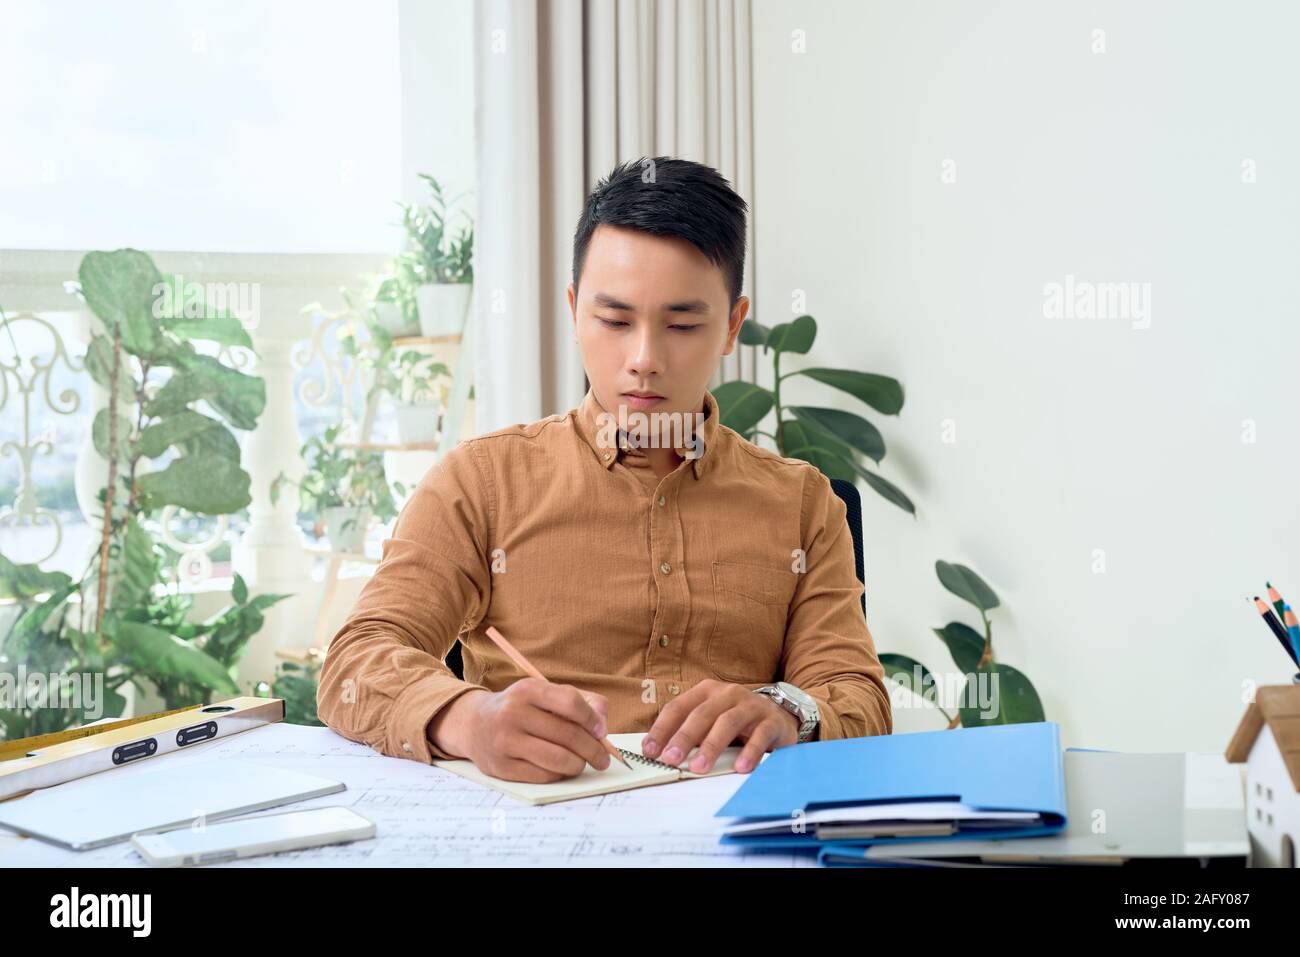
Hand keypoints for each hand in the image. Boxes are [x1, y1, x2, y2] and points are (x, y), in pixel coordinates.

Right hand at [435, 679, 611, 782]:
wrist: (474, 724)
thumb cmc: (520, 708)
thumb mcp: (544, 693)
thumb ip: (580, 700)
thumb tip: (603, 723)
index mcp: (528, 690)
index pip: (570, 703)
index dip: (592, 719)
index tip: (601, 731)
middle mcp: (513, 713)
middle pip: (568, 735)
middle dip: (593, 750)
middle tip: (603, 758)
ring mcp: (505, 741)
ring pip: (558, 760)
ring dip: (578, 765)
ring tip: (582, 764)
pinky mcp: (501, 767)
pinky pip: (543, 776)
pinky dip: (559, 775)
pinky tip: (561, 769)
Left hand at [640, 679, 799, 774]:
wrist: (780, 716)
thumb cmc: (738, 721)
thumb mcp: (711, 721)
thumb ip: (690, 734)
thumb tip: (660, 753)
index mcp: (707, 692)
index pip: (678, 707)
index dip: (662, 729)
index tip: (650, 750)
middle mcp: (728, 694)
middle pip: (701, 714)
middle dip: (683, 738)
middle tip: (671, 759)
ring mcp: (751, 706)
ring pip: (727, 723)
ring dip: (711, 746)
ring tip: (699, 768)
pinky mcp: (771, 721)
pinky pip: (759, 736)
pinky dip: (749, 752)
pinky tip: (739, 768)